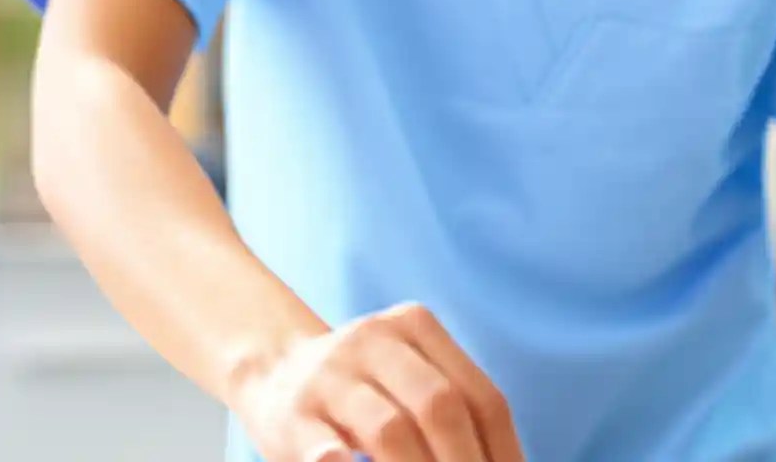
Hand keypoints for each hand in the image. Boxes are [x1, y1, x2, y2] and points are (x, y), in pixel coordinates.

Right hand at [231, 303, 525, 461]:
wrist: (272, 368)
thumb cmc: (362, 388)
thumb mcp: (409, 375)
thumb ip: (454, 410)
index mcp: (415, 326)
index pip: (481, 396)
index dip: (504, 450)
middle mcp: (373, 340)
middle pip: (440, 406)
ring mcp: (328, 376)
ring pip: (390, 428)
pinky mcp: (290, 416)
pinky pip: (325, 447)